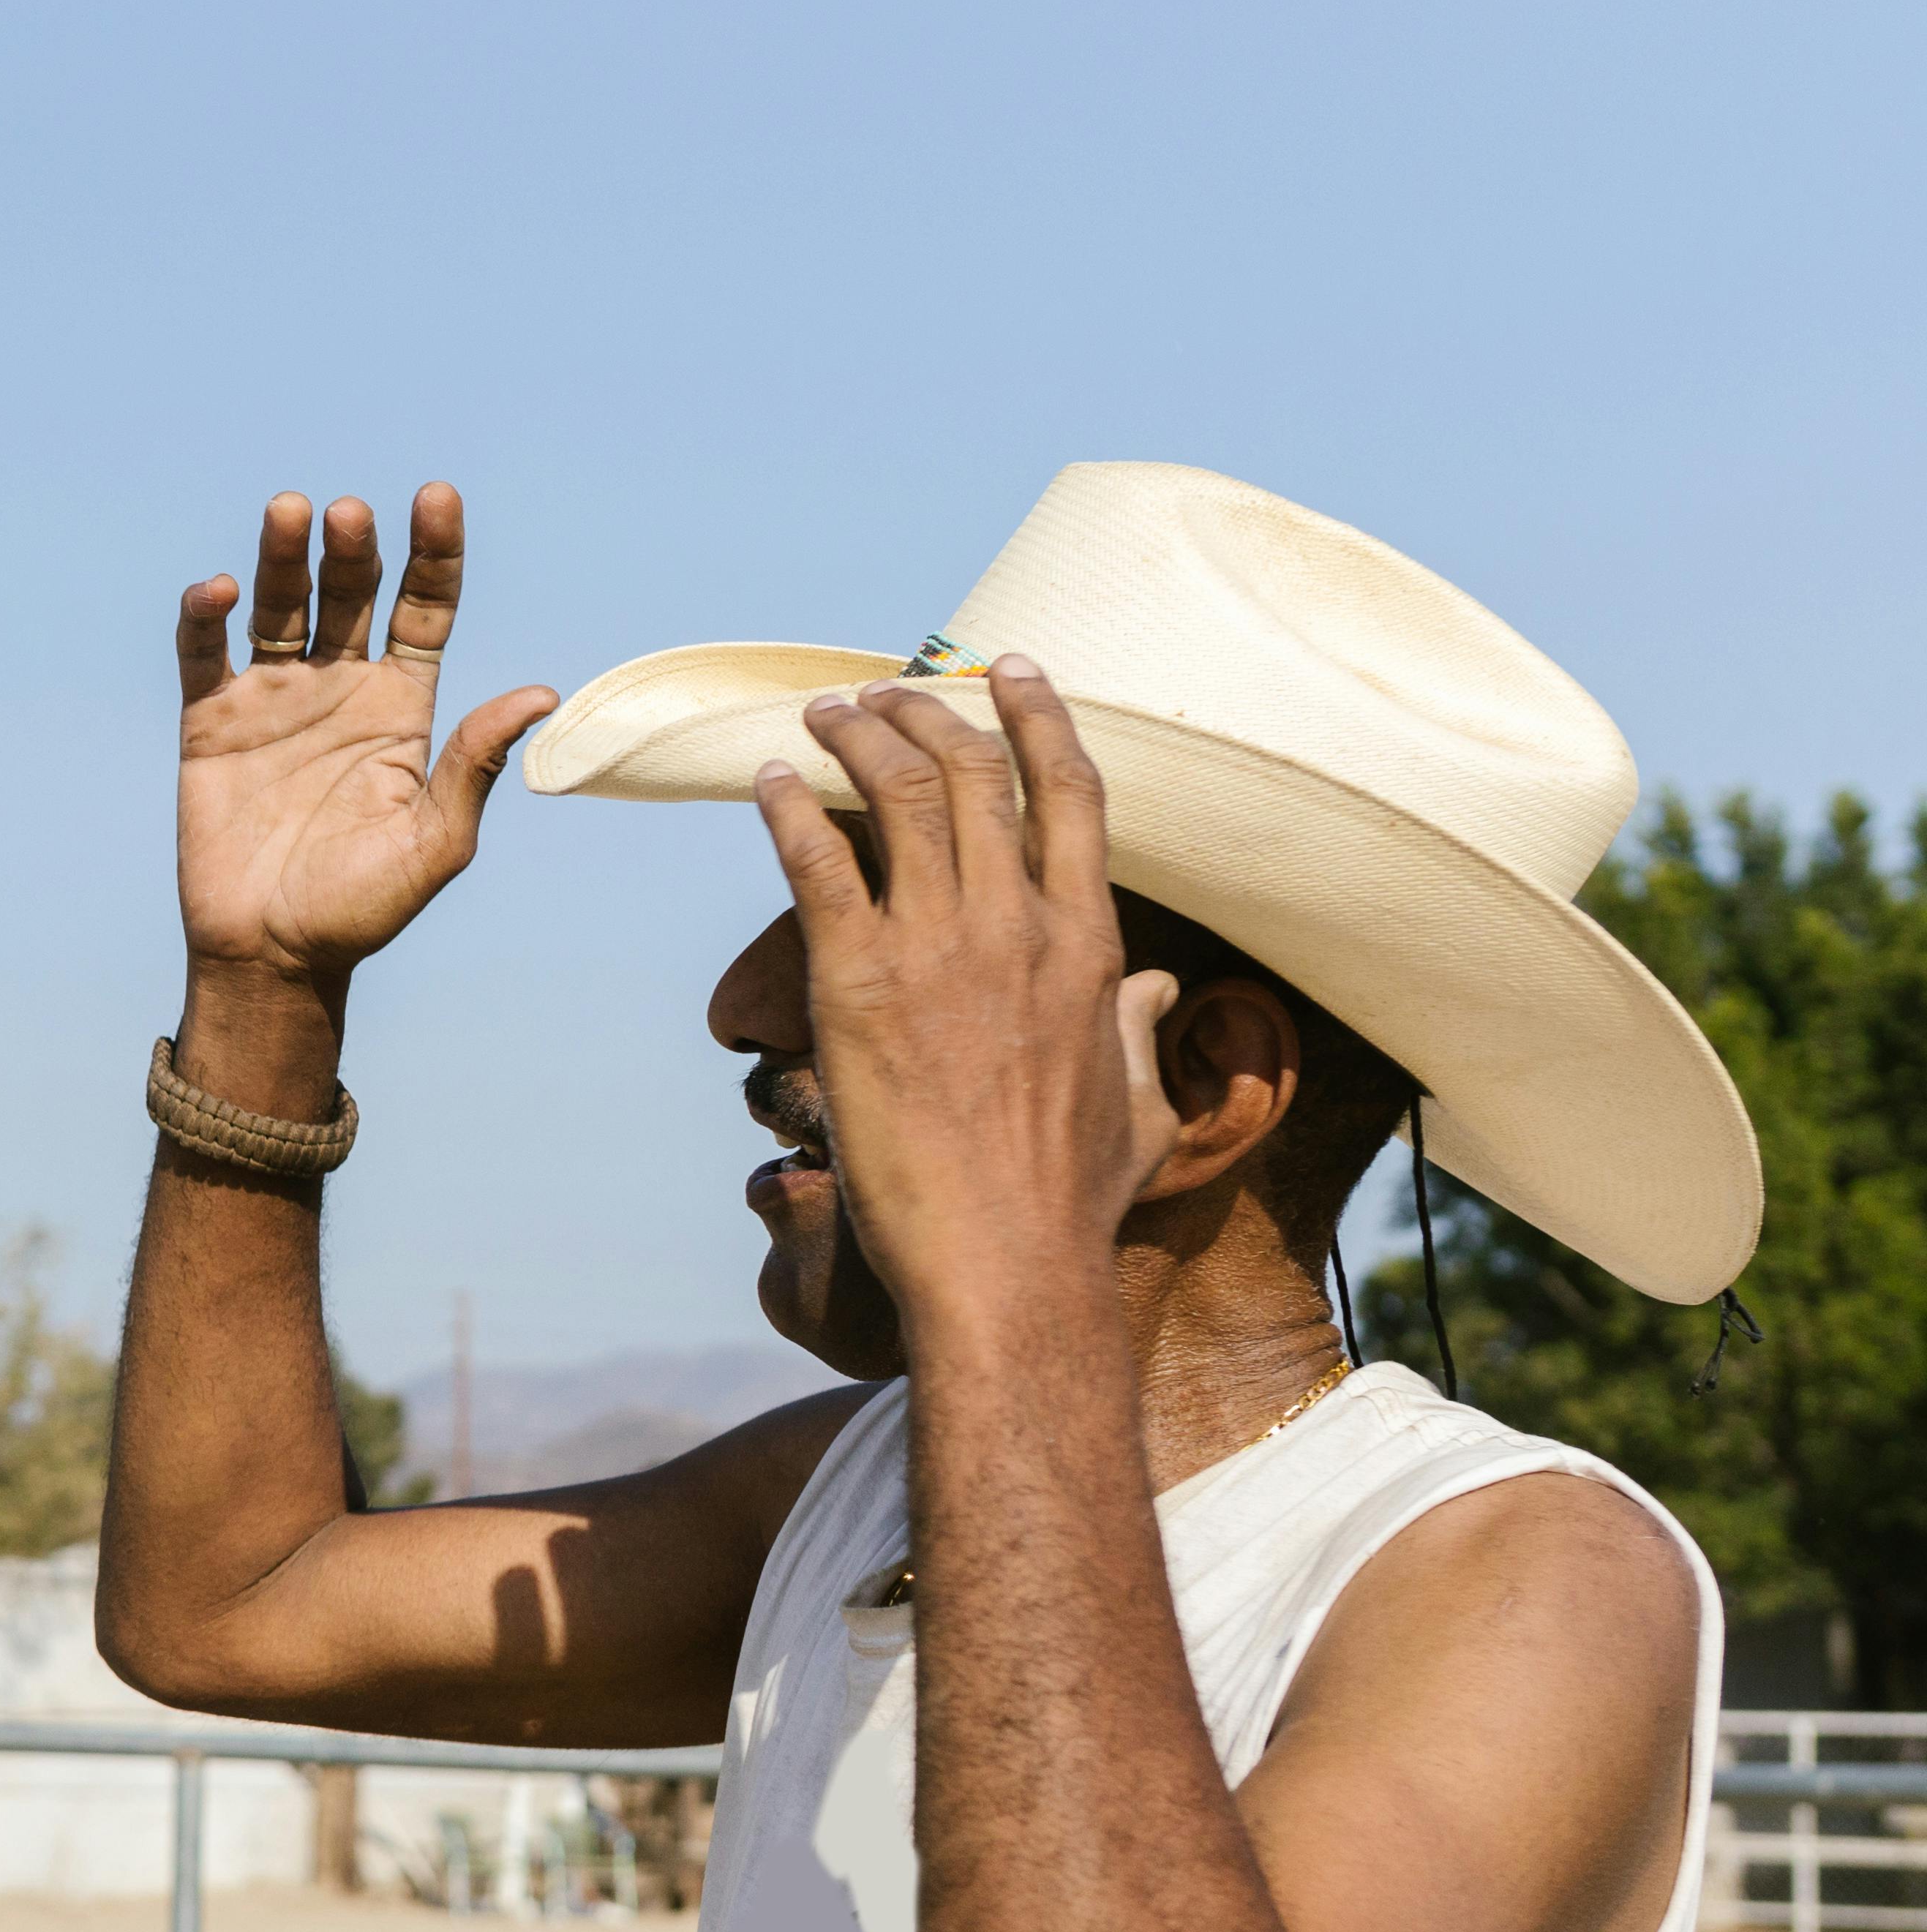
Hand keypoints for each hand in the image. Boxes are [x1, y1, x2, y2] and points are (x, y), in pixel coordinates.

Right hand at [172, 486, 557, 997]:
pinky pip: (204, 653)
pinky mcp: (210, 724)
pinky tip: (216, 591)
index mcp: (401, 707)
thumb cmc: (362, 910)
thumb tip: (538, 694)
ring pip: (279, 604)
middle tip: (349, 514)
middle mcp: (339, 689)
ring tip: (289, 511)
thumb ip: (475, 765)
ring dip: (281, 555)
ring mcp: (272, 700)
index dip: (433, 553)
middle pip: (349, 593)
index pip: (424, 609)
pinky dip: (205, 616)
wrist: (271, 957)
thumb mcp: (436, 843)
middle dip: (352, 548)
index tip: (436, 498)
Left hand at [755, 664, 1182, 1323]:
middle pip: (975, 772)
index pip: (1071, 792)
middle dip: (927, 710)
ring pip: (900, 796)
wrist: (1007, 1261)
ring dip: (856, 738)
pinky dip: (789, 808)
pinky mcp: (857, 986)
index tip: (1010, 670)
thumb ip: (1148, 1036)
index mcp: (1090, 944)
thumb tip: (1164, 995)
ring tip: (824, 715)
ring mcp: (938, 950)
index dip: (1039, 716)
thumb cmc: (1072, 1201)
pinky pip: (817, 864)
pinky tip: (767, 781)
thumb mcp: (1144, 1106)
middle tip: (885, 690)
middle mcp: (1018, 926)